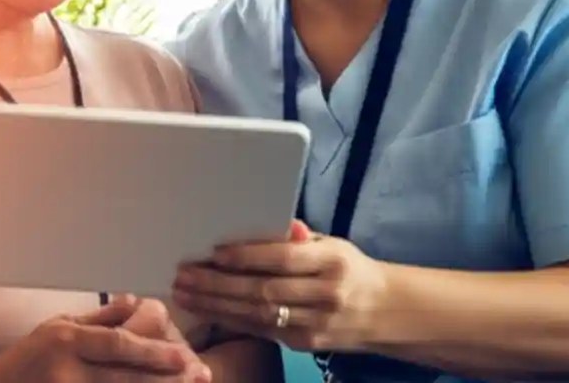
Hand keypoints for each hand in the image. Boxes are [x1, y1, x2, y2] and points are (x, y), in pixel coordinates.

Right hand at [0, 297, 210, 382]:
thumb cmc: (26, 358)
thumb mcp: (56, 326)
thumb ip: (99, 317)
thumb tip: (137, 301)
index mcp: (66, 341)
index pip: (117, 345)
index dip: (152, 350)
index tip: (183, 354)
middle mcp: (68, 371)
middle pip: (125, 376)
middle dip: (165, 377)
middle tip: (199, 374)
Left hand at [171, 220, 388, 352]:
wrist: (384, 311)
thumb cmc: (348, 269)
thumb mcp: (332, 244)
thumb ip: (299, 239)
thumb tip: (273, 224)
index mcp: (332, 262)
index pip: (284, 259)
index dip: (247, 257)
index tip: (213, 253)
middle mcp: (324, 295)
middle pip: (263, 291)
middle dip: (218, 285)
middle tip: (184, 276)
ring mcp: (314, 324)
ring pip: (257, 315)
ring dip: (215, 306)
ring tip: (184, 294)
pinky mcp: (304, 344)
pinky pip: (261, 331)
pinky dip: (230, 320)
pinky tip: (206, 311)